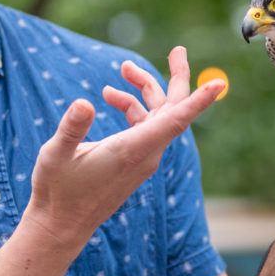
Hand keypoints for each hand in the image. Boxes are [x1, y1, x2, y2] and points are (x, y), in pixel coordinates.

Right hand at [26, 46, 224, 250]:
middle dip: (176, 78)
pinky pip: (146, 127)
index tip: (219, 83)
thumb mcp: (55, 155)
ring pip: (158, 116)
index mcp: (133, 150)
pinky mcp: (135, 161)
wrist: (61, 226)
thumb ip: (71, 128)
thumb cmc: (57, 191)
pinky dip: (133, 107)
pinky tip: (109, 98)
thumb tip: (84, 103)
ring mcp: (142, 159)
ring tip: (123, 69)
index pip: (175, 120)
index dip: (198, 100)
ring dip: (144, 90)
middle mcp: (145, 154)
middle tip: (177, 49)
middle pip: (174, 110)